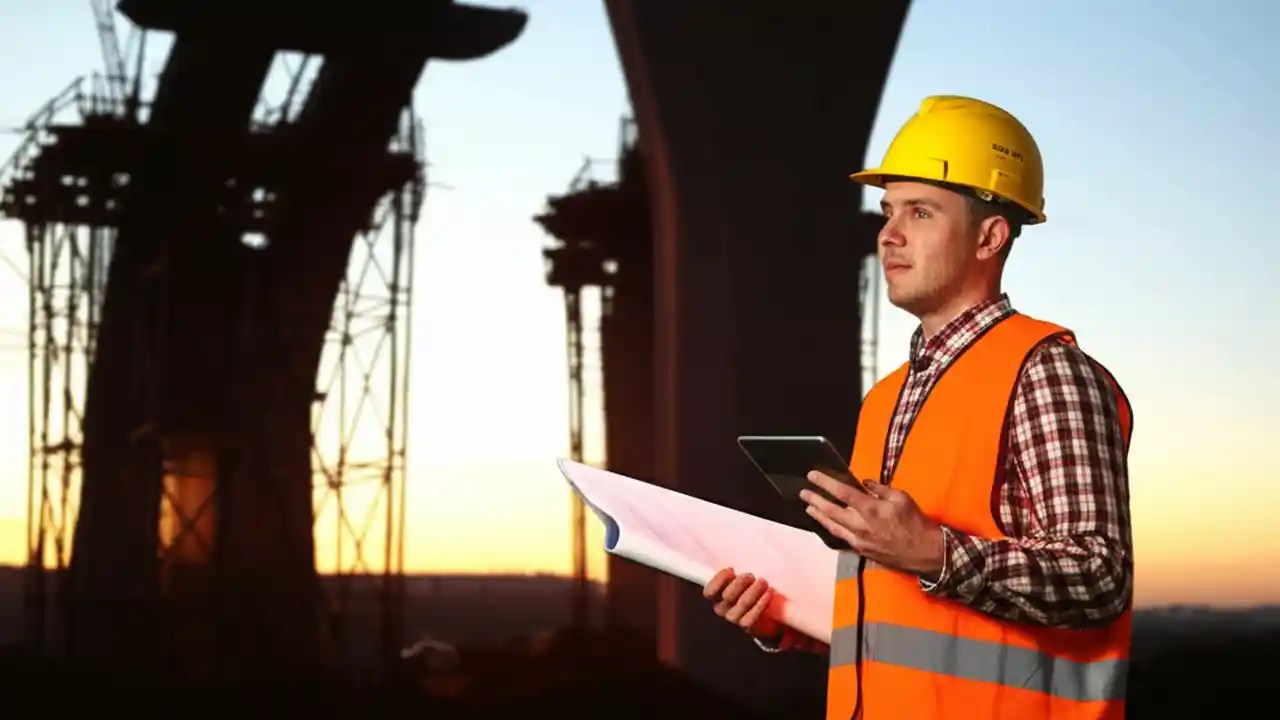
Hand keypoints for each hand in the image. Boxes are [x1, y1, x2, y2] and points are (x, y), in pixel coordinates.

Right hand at [702, 567, 778, 637]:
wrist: (766, 613)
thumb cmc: (749, 589)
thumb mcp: (740, 580)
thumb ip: (736, 572)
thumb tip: (738, 552)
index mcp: (716, 596)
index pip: (710, 591)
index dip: (719, 580)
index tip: (732, 570)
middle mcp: (722, 608)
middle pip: (728, 596)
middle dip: (740, 583)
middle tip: (751, 576)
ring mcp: (734, 618)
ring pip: (741, 604)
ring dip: (753, 591)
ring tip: (763, 582)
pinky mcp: (747, 626)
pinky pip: (752, 617)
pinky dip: (761, 603)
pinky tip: (768, 593)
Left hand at [800, 471, 944, 578]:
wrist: (924, 552)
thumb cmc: (915, 522)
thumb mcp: (901, 498)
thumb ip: (880, 489)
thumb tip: (865, 482)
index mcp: (870, 509)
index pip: (841, 493)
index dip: (825, 483)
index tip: (812, 476)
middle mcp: (860, 525)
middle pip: (830, 511)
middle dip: (814, 500)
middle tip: (803, 492)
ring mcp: (859, 540)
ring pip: (832, 526)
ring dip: (818, 516)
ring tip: (808, 508)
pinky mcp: (861, 550)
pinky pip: (841, 538)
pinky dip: (831, 530)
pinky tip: (825, 525)